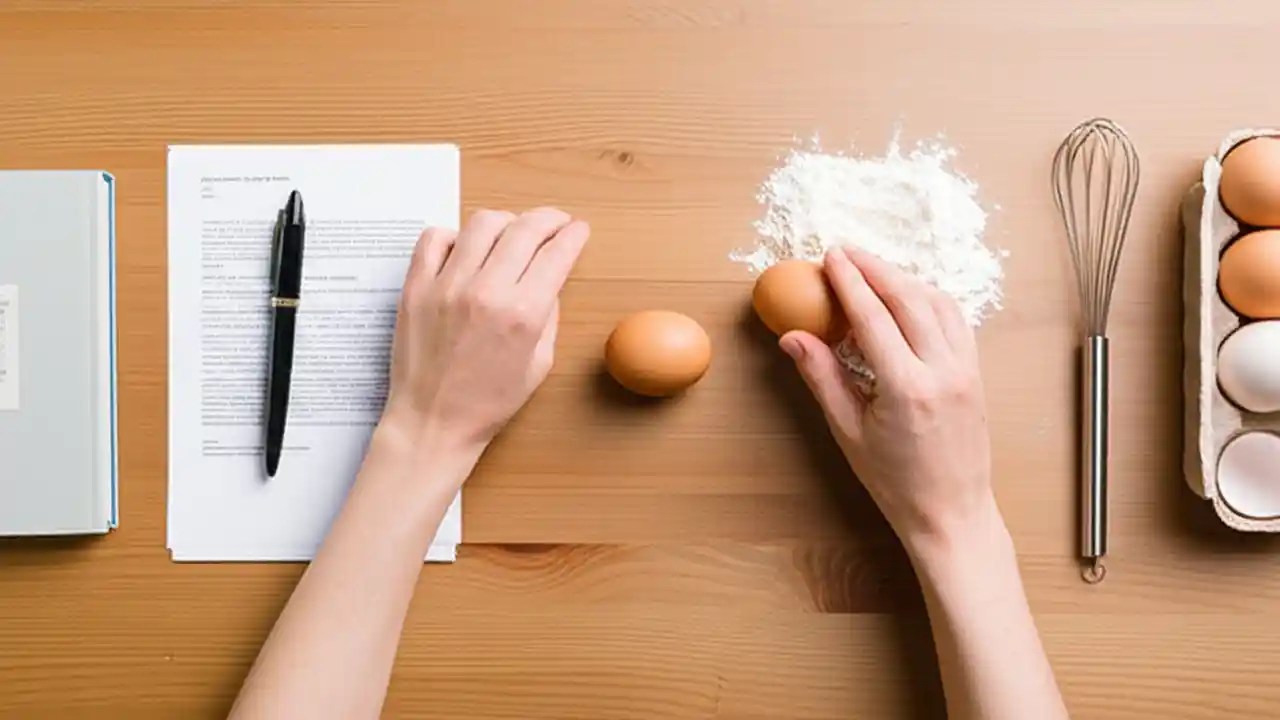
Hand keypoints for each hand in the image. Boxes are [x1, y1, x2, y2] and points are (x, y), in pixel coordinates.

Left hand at [382, 207, 589, 453]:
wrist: (433, 422)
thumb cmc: (488, 402)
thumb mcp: (539, 364)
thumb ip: (548, 314)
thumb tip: (549, 277)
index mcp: (522, 315)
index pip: (556, 253)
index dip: (573, 235)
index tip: (578, 230)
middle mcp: (485, 292)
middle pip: (525, 229)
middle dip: (549, 218)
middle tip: (555, 221)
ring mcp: (446, 286)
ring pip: (483, 223)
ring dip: (506, 221)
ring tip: (512, 232)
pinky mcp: (416, 288)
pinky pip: (435, 238)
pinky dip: (455, 235)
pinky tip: (465, 249)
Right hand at [779, 247, 996, 556]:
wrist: (951, 513)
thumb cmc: (896, 483)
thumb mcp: (848, 433)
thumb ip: (822, 378)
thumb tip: (793, 338)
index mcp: (907, 389)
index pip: (873, 318)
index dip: (850, 282)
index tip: (831, 257)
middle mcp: (943, 372)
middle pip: (909, 298)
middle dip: (876, 268)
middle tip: (847, 253)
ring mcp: (967, 370)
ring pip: (938, 303)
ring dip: (905, 278)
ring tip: (874, 268)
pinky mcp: (976, 373)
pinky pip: (955, 320)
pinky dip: (930, 298)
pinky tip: (909, 295)